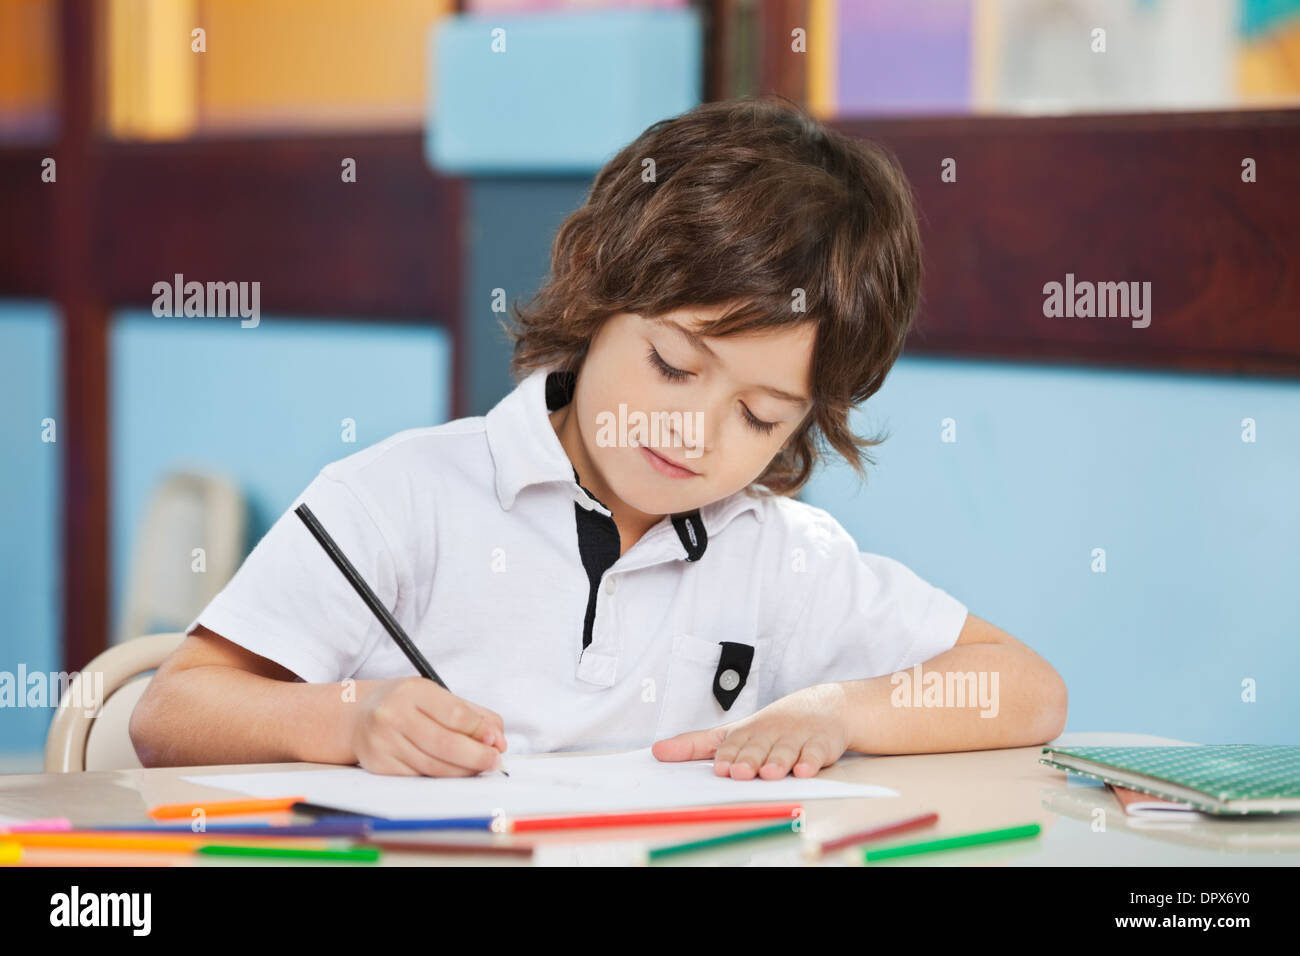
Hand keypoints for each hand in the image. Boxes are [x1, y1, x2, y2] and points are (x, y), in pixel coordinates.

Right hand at [348, 677, 506, 776]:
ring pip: (434, 766)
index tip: (496, 741)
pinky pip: (419, 776)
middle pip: (445, 744)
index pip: (454, 714)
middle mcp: (394, 715)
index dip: (479, 731)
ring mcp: (383, 742)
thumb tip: (498, 740)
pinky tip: (454, 773)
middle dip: (476, 756)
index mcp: (412, 691)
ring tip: (479, 768)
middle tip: (494, 761)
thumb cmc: (405, 704)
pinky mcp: (379, 765)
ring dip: (463, 771)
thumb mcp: (436, 696)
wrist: (357, 716)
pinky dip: (442, 777)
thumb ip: (472, 714)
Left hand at [651, 683, 849, 778]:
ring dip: (778, 762)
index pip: (734, 744)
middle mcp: (770, 732)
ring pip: (786, 751)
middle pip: (758, 747)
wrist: (825, 706)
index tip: (719, 768)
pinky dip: (811, 762)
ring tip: (769, 774)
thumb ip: (696, 745)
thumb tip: (657, 752)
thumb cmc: (773, 726)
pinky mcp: (821, 744)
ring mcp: (797, 738)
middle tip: (740, 773)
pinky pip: (816, 753)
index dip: (727, 756)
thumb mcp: (734, 731)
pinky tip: (804, 770)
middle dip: (749, 760)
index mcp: (747, 731)